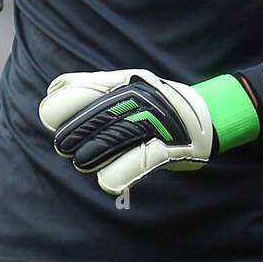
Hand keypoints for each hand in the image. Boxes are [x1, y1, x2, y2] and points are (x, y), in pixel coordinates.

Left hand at [38, 68, 214, 194]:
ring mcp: (152, 122)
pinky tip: (108, 179)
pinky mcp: (168, 147)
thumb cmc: (157, 103)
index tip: (61, 125)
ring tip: (88, 162)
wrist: (209, 117)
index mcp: (119, 81)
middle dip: (70, 142)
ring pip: (100, 147)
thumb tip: (53, 88)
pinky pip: (130, 166)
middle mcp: (134, 97)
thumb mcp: (125, 85)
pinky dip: (113, 177)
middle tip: (73, 150)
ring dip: (89, 160)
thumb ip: (89, 86)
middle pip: (81, 125)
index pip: (69, 96)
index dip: (56, 113)